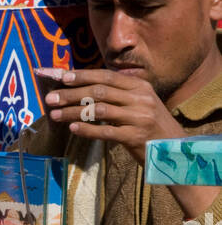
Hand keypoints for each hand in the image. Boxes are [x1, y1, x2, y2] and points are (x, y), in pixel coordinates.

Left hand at [44, 69, 179, 165]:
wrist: (174, 149)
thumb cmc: (150, 126)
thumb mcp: (141, 103)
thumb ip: (120, 94)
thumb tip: (87, 87)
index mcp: (140, 86)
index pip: (106, 76)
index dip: (82, 75)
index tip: (61, 77)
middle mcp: (140, 98)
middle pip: (99, 91)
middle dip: (71, 94)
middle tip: (50, 99)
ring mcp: (138, 117)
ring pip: (99, 110)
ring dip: (73, 112)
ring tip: (55, 115)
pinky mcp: (135, 137)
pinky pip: (106, 132)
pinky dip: (87, 130)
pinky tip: (72, 129)